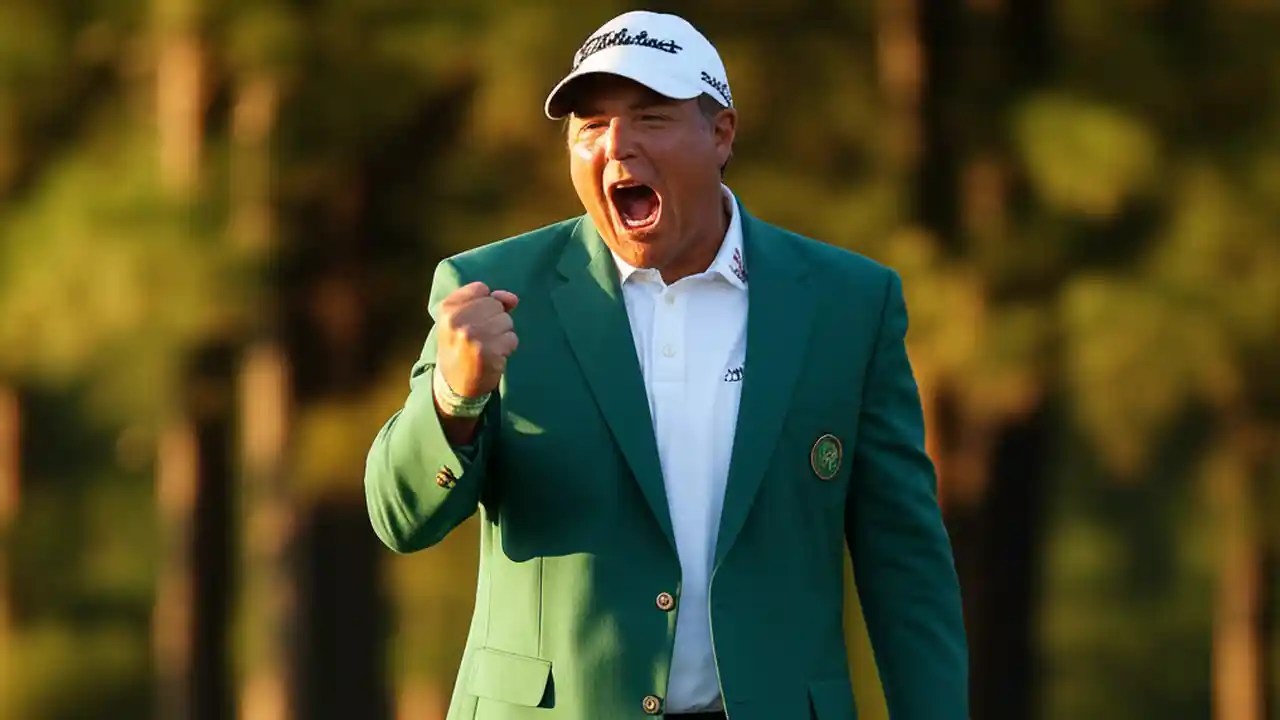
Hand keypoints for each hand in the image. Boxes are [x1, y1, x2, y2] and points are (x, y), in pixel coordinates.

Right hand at [435, 282, 518, 400]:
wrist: (454, 383)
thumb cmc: (460, 346)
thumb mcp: (462, 319)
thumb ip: (487, 301)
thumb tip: (512, 299)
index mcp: (447, 308)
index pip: (481, 288)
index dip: (484, 304)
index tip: (474, 319)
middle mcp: (458, 320)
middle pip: (495, 304)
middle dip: (494, 319)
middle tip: (481, 336)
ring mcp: (473, 336)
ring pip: (506, 321)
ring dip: (502, 334)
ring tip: (487, 346)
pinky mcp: (489, 351)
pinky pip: (512, 338)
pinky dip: (507, 347)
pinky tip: (494, 356)